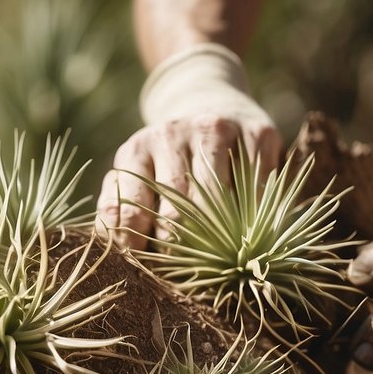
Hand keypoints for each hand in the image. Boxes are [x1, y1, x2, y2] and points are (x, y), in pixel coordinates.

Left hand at [97, 43, 281, 249]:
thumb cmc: (167, 158)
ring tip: (219, 256)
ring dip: (220, 235)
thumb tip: (114, 244)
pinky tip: (250, 224)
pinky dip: (255, 213)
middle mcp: (172, 134)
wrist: (211, 103)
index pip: (132, 208)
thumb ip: (116, 208)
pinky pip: (258, 187)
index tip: (147, 266)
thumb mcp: (135, 175)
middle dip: (180, 246)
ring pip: (219, 201)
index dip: (138, 244)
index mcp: (136, 150)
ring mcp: (216, 129)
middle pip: (177, 210)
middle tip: (186, 271)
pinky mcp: (256, 132)